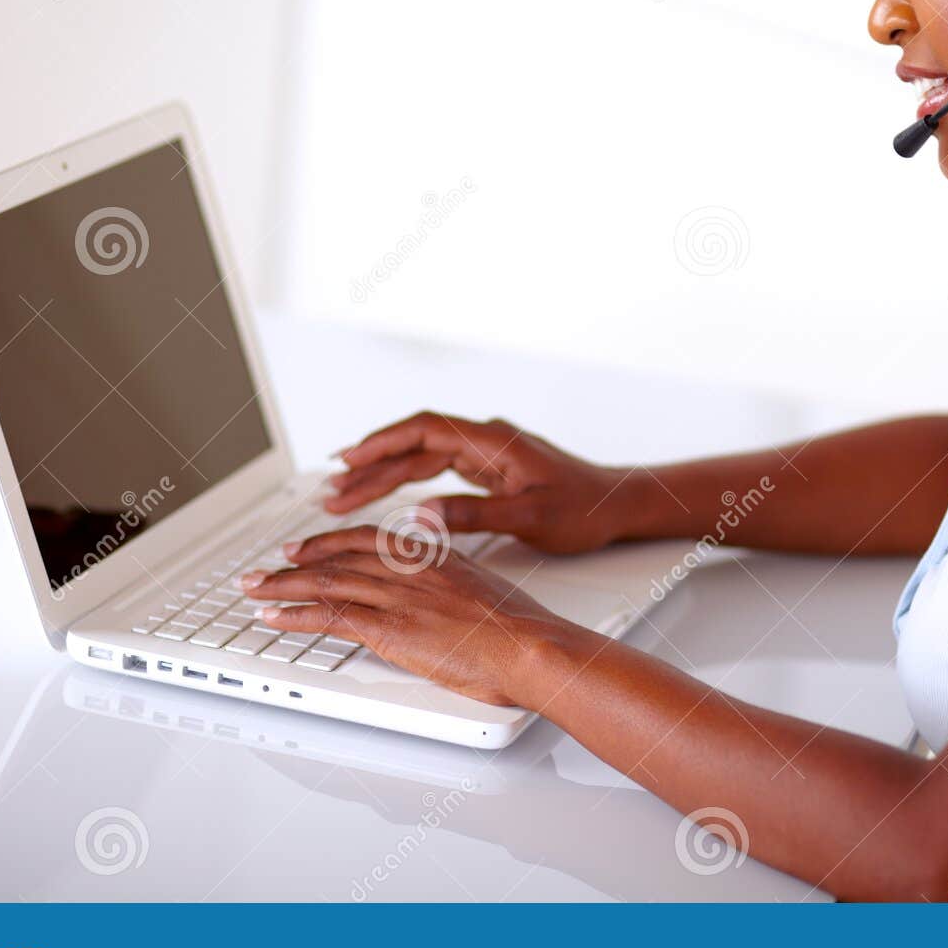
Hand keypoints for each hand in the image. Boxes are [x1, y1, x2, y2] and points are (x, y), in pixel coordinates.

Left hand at [240, 525, 593, 706]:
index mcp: (434, 558)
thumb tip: (447, 598)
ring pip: (327, 583)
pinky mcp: (391, 628)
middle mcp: (411, 571)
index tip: (307, 547)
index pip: (370, 541)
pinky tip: (274, 616)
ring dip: (283, 586)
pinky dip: (296, 615)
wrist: (531, 646)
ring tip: (255, 590)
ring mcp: (400, 597)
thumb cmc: (521, 630)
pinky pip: (331, 616)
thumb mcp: (487, 592)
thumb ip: (457, 587)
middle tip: (266, 568)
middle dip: (296, 562)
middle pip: (339, 558)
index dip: (332, 542)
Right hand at [324, 411, 632, 554]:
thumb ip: (474, 515)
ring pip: (419, 458)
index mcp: (492, 441)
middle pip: (413, 445)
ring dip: (381, 475)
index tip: (349, 459)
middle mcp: (484, 442)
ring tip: (341, 495)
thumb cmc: (584, 508)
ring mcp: (483, 455)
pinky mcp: (485, 470)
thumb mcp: (530, 517)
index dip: (382, 442)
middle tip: (331, 490)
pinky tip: (381, 493)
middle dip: (370, 465)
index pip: (424, 429)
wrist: (616, 504)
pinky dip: (404, 482)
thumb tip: (422, 517)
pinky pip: (433, 469)